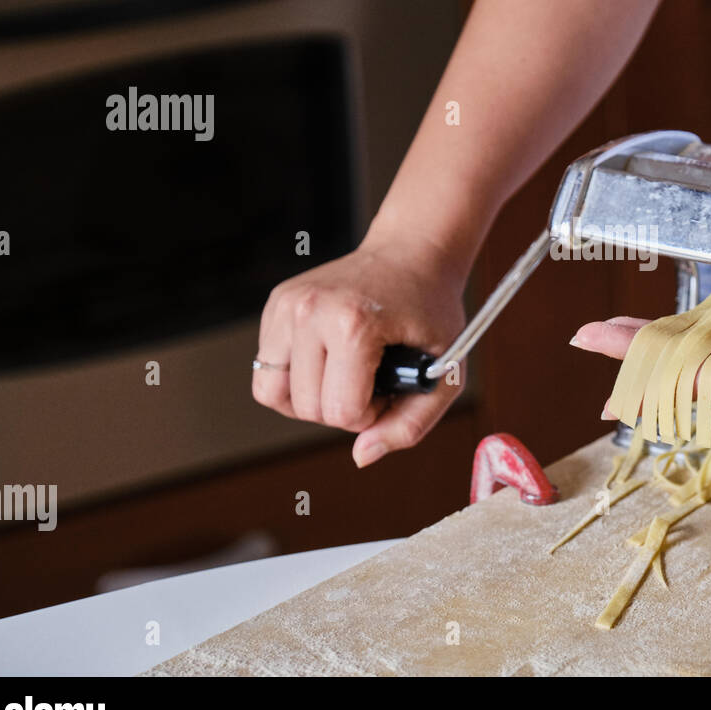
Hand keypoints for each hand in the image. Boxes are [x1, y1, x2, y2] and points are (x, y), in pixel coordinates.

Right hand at [252, 238, 465, 466]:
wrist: (413, 253)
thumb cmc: (431, 311)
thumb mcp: (444, 372)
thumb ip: (410, 424)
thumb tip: (362, 456)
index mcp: (353, 323)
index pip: (341, 412)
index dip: (371, 415)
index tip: (390, 388)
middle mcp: (310, 310)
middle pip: (308, 408)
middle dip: (343, 408)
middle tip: (373, 378)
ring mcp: (287, 305)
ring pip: (275, 395)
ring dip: (312, 398)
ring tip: (347, 373)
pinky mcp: (276, 305)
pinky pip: (266, 371)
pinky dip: (295, 379)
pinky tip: (328, 360)